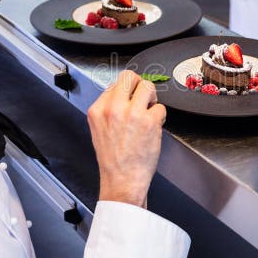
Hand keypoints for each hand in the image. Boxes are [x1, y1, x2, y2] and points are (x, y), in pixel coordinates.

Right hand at [87, 70, 166, 206]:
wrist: (122, 180)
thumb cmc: (113, 159)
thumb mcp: (99, 130)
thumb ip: (108, 110)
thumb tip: (122, 93)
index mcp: (98, 110)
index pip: (114, 83)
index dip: (126, 91)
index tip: (130, 99)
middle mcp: (113, 109)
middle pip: (129, 77)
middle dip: (139, 85)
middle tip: (143, 97)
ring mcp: (132, 114)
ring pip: (148, 86)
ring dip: (151, 98)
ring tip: (148, 112)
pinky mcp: (149, 121)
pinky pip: (160, 107)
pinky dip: (160, 116)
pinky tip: (153, 128)